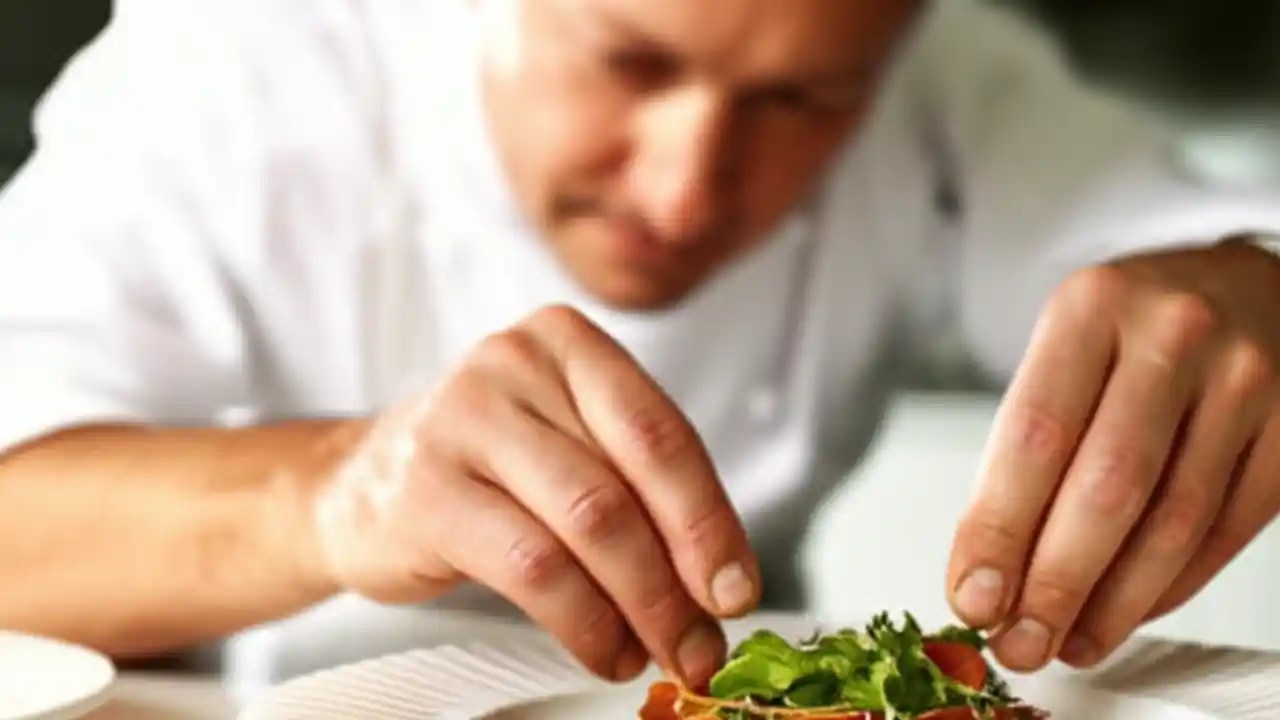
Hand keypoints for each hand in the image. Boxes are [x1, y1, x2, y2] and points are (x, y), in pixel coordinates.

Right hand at [312, 306, 759, 683]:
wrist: (357, 486)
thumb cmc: (486, 468)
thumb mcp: (567, 448)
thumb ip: (639, 490)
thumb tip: (721, 581)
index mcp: (566, 341)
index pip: (660, 433)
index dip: (709, 520)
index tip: (737, 588)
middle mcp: (514, 363)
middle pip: (627, 482)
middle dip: (679, 578)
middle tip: (704, 643)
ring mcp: (462, 419)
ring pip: (588, 524)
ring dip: (639, 607)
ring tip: (658, 653)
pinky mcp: (426, 489)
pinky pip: (532, 568)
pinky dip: (583, 622)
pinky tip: (603, 648)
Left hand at [948, 239, 1279, 670]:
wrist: (1239, 285)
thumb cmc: (1127, 332)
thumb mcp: (1062, 353)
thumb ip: (1024, 450)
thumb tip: (987, 573)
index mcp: (1091, 306)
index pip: (1034, 436)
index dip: (999, 529)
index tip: (973, 597)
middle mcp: (1173, 336)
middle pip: (1108, 486)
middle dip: (1056, 582)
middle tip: (1020, 643)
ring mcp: (1244, 381)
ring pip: (1174, 520)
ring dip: (1114, 601)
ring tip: (1068, 642)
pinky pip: (1227, 530)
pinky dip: (1171, 585)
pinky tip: (1128, 612)